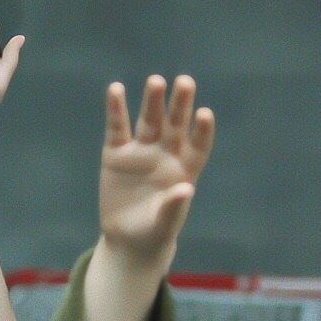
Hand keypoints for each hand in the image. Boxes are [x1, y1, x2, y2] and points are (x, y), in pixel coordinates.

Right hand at [98, 75, 214, 261]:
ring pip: (149, 121)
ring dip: (152, 101)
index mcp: (185, 168)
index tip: (204, 114)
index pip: (198, 144)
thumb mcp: (164, 225)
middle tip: (185, 82)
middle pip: (175, 124)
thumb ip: (174, 207)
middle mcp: (166, 153)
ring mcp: (141, 151)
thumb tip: (186, 189)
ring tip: (156, 82)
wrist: (127, 238)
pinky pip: (116, 128)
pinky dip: (115, 109)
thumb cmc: (153, 232)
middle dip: (180, 104)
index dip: (202, 130)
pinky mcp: (116, 154)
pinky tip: (116, 90)